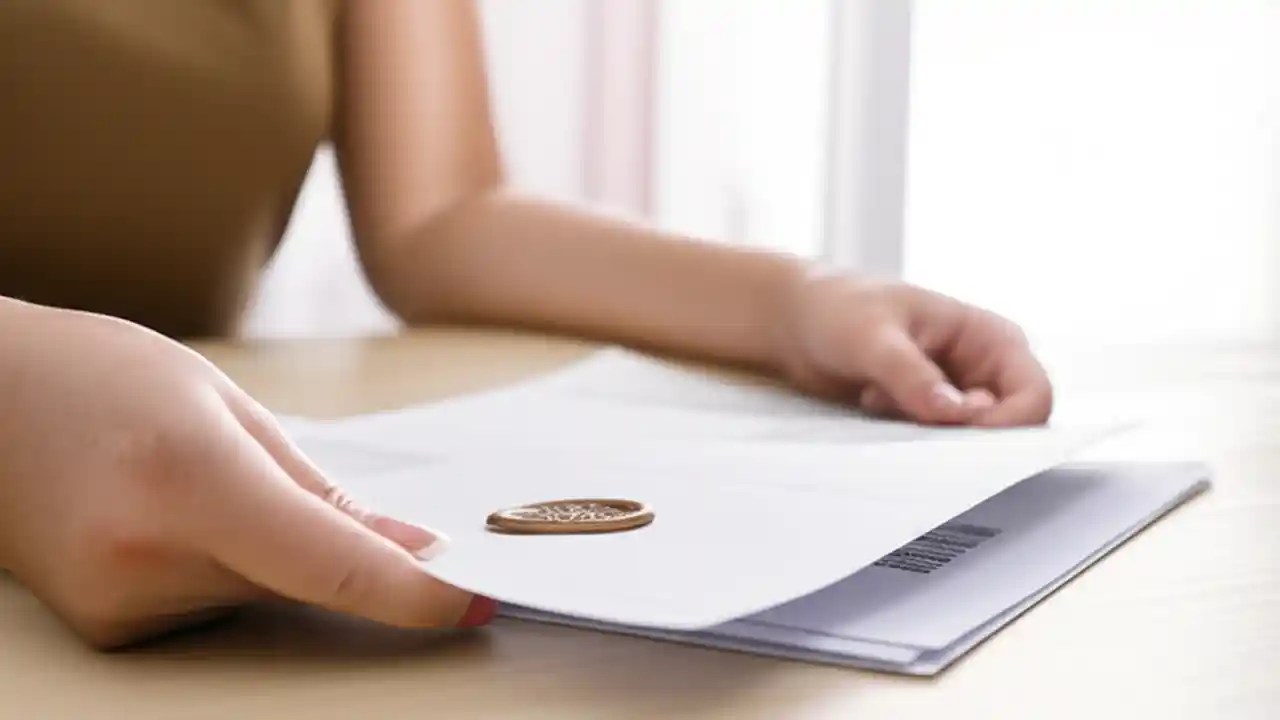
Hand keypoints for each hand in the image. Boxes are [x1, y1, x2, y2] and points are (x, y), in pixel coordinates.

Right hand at [0, 301, 493, 647]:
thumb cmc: (92, 374)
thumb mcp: (223, 404)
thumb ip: (320, 490)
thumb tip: (406, 548)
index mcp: (187, 477)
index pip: (332, 565)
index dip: (417, 593)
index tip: (477, 599)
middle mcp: (144, 557)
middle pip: (308, 584)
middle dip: (356, 558)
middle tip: (370, 516)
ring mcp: (117, 605)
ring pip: (267, 597)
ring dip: (280, 556)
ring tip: (206, 480)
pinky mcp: (108, 628)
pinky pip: (219, 605)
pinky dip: (234, 568)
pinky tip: (181, 514)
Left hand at [773, 271, 1052, 425]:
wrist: (797, 320)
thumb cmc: (839, 308)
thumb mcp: (874, 338)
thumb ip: (914, 377)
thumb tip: (957, 414)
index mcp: (992, 338)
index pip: (1034, 396)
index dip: (1007, 425)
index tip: (955, 431)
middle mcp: (983, 371)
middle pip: (1006, 430)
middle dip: (957, 434)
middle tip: (904, 412)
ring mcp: (956, 398)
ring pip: (966, 444)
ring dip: (924, 434)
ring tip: (881, 397)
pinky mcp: (926, 418)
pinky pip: (934, 448)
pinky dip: (905, 439)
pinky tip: (874, 403)